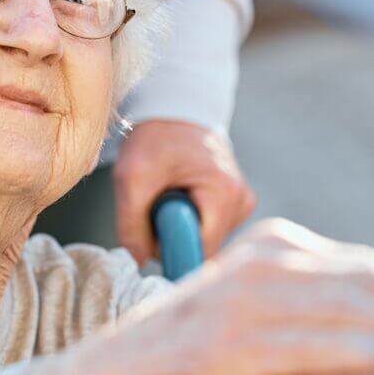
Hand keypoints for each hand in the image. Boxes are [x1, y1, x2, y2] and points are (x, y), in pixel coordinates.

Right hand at [0, 220, 373, 374]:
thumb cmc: (191, 354)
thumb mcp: (250, 313)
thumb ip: (306, 305)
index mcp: (272, 246)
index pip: (366, 267)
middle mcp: (264, 260)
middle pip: (368, 285)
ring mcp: (248, 299)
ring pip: (349, 315)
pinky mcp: (234, 344)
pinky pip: (314, 352)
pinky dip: (359, 365)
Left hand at [114, 119, 254, 262]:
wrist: (173, 110)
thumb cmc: (156, 138)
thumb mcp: (133, 178)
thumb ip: (132, 225)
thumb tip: (137, 263)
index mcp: (225, 194)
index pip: (201, 251)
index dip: (172, 250)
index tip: (151, 236)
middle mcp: (241, 200)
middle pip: (203, 247)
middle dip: (174, 235)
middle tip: (154, 207)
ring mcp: (241, 202)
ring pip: (205, 239)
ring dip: (179, 226)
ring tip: (166, 196)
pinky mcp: (235, 202)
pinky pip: (208, 228)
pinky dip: (189, 219)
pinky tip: (180, 196)